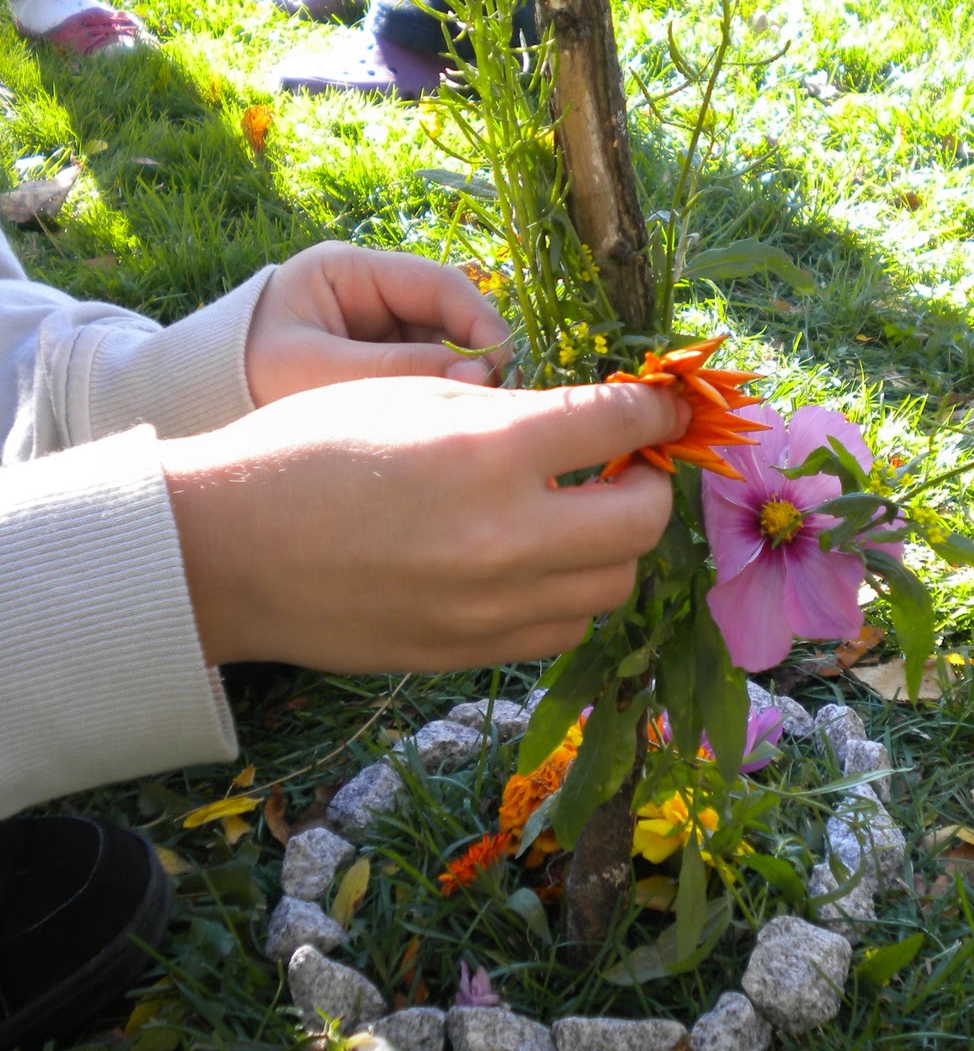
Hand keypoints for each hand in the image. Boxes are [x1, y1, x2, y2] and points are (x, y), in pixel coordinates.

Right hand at [162, 376, 688, 672]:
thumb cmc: (308, 451)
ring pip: (615, 584)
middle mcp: (509, 535)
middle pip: (643, 518)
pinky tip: (537, 569)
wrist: (229, 552)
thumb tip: (591, 424)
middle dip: (648, 484)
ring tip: (576, 519)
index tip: (668, 411)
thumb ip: (512, 412)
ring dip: (612, 546)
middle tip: (622, 468)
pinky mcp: (474, 653)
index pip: (622, 425)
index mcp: (491, 450)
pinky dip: (569, 597)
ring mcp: (494, 606)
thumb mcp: (412, 397)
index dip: (660, 413)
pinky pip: (565, 631)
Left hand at [244, 241, 509, 404]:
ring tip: (449, 421)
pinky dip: (432, 400)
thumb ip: (396, 370)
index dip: (479, 322)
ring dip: (451, 384)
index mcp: (350, 271)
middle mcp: (371, 293)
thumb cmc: (245, 375)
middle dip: (469, 359)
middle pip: (447, 318)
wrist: (197, 403)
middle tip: (484, 406)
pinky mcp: (376, 363)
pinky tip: (432, 425)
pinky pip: (421, 376)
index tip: (502, 367)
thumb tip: (481, 376)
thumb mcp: (317, 371)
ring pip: (441, 352)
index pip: (438, 284)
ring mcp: (376, 329)